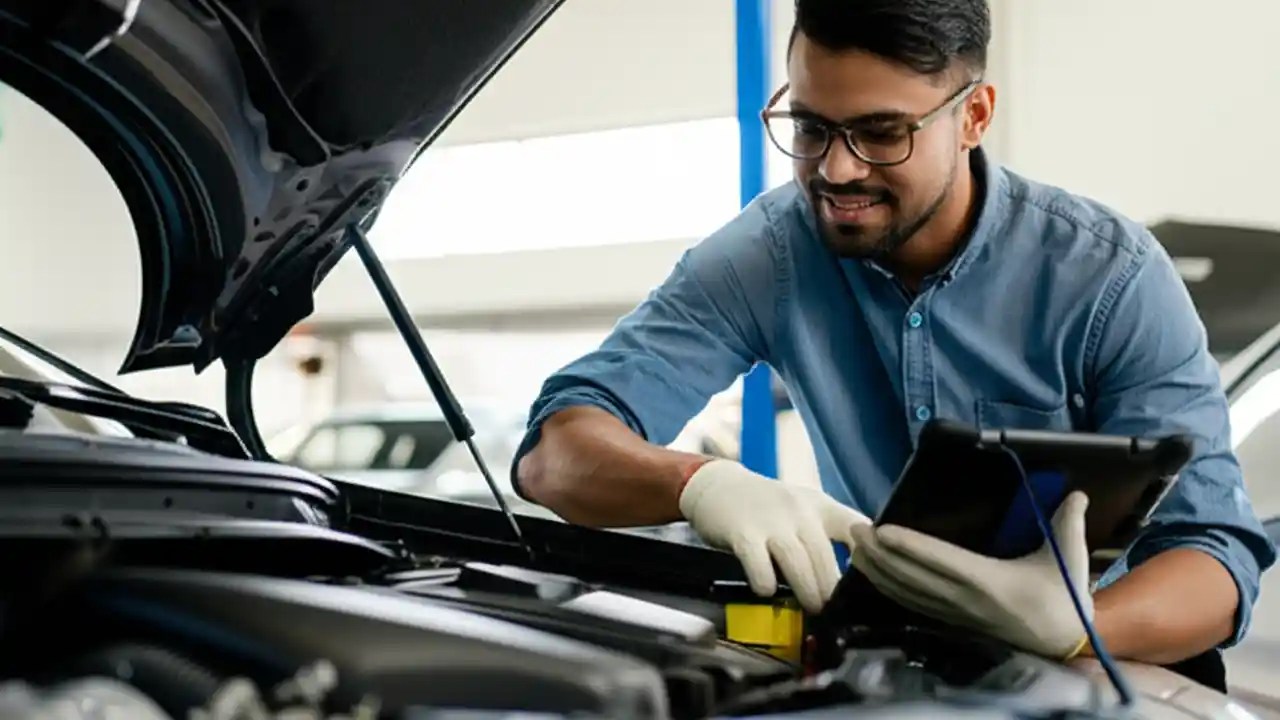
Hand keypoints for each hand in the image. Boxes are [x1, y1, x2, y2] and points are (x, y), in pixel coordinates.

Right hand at [679, 459, 870, 612]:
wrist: (718, 486)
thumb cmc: (767, 507)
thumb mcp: (803, 509)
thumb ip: (827, 533)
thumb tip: (854, 575)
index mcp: (819, 505)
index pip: (855, 527)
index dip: (871, 553)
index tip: (875, 578)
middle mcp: (799, 510)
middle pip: (824, 554)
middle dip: (830, 587)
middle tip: (831, 607)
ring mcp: (771, 521)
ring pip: (797, 562)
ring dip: (807, 590)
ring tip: (812, 607)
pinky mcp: (743, 534)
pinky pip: (760, 567)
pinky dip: (766, 584)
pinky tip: (766, 590)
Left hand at [848, 491, 1091, 659]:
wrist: (1064, 645)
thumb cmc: (1063, 600)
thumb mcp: (1070, 559)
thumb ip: (1069, 522)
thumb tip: (1078, 492)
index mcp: (988, 581)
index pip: (939, 560)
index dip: (908, 545)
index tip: (881, 530)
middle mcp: (965, 599)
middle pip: (911, 576)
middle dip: (878, 554)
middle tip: (855, 530)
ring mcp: (955, 613)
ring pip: (906, 592)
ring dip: (877, 571)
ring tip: (855, 548)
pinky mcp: (951, 621)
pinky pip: (912, 604)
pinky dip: (889, 589)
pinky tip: (874, 575)